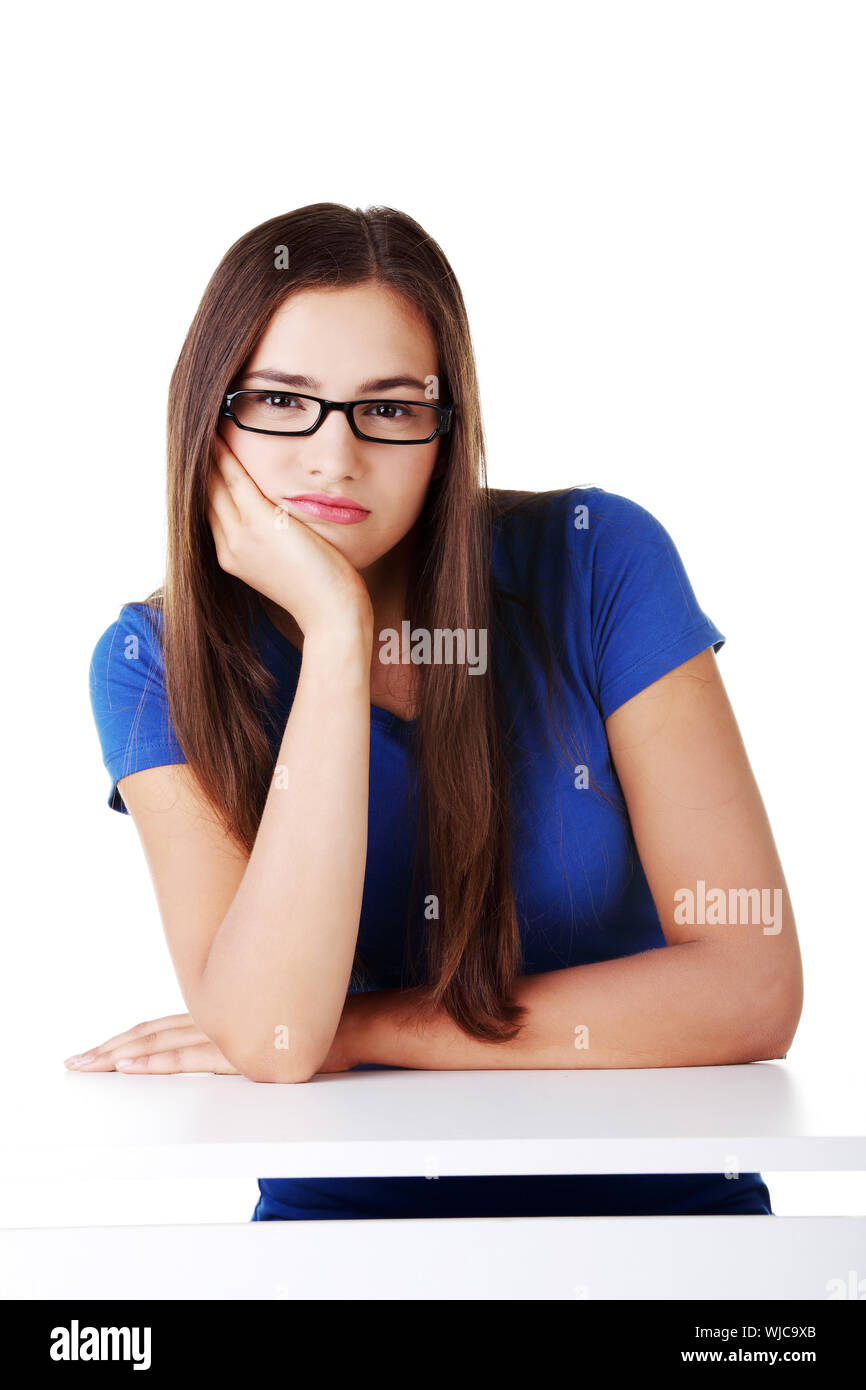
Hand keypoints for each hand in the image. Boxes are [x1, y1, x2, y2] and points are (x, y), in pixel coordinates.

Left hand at [63, 999, 368, 1077]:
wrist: (354, 1025)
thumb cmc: (317, 1026)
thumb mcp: (271, 1025)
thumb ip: (243, 1027)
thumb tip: (229, 1036)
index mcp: (219, 1011)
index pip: (160, 1025)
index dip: (127, 1036)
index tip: (97, 1048)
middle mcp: (215, 1016)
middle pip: (150, 1032)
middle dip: (109, 1048)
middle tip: (75, 1060)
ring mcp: (225, 1032)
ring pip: (160, 1042)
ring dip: (120, 1055)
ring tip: (88, 1065)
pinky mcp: (238, 1051)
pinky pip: (188, 1058)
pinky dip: (155, 1062)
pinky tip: (131, 1067)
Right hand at [207, 435, 372, 637]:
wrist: (331, 615)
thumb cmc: (322, 592)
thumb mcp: (289, 565)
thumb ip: (276, 542)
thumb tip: (283, 523)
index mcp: (234, 557)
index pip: (211, 510)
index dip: (204, 482)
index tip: (202, 457)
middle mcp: (230, 547)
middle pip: (204, 494)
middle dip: (199, 463)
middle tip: (196, 431)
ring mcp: (241, 536)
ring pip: (213, 484)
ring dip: (207, 452)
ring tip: (204, 425)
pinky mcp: (261, 524)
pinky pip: (235, 479)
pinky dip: (223, 455)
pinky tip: (218, 434)